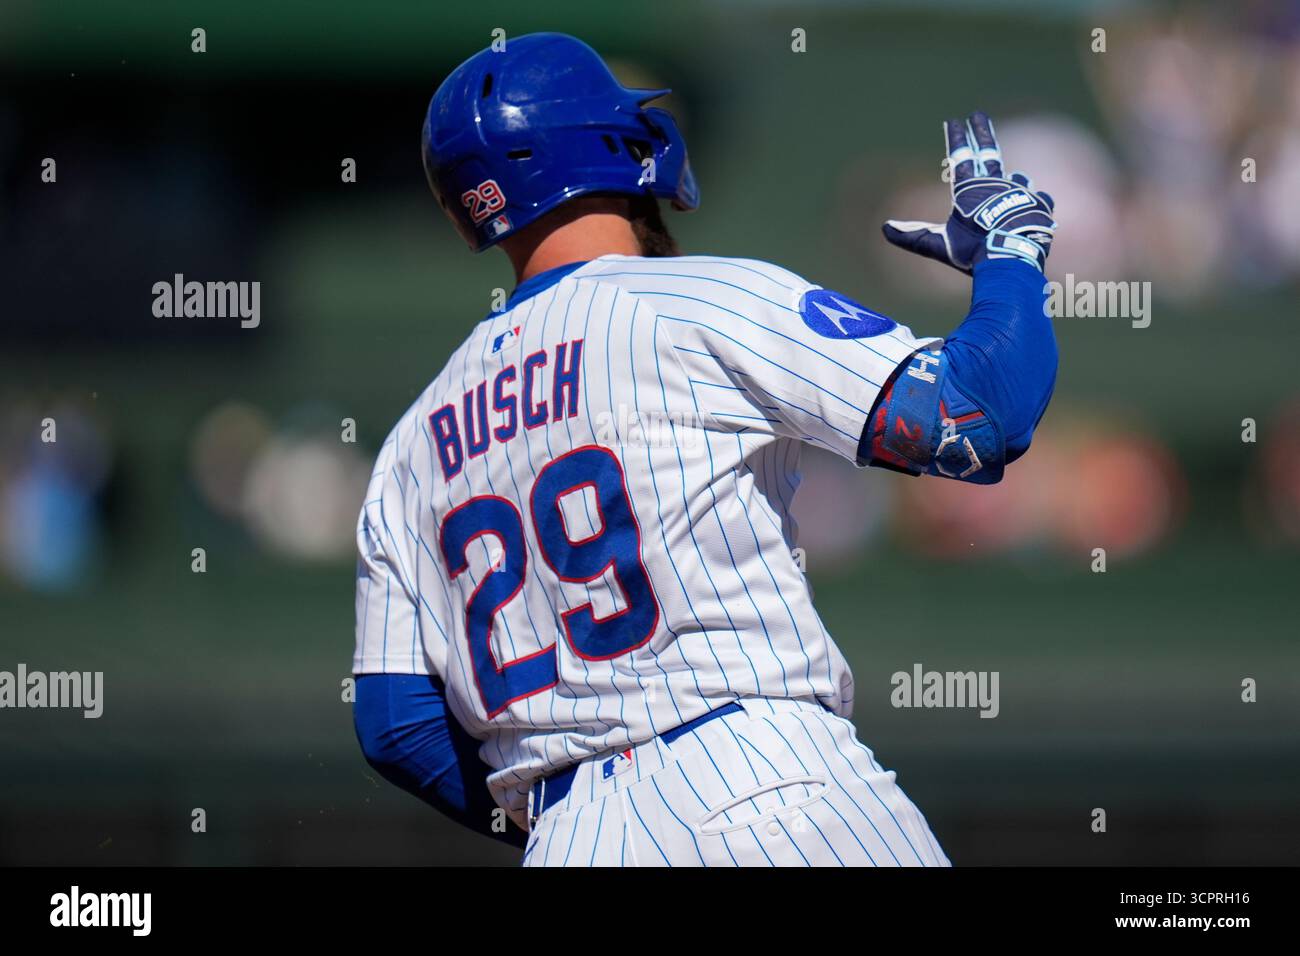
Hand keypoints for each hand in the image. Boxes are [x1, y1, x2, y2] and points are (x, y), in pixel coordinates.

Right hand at [882, 111, 1055, 273]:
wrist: (1011, 258)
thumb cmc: (973, 251)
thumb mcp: (940, 245)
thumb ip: (914, 236)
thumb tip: (885, 228)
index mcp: (970, 190)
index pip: (960, 157)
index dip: (955, 138)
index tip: (953, 120)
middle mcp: (995, 184)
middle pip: (988, 152)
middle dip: (981, 132)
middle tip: (978, 115)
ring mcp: (1018, 192)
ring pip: (1015, 177)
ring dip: (1010, 178)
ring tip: (1012, 180)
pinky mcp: (1038, 204)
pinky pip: (1037, 198)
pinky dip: (1033, 200)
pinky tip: (1035, 203)